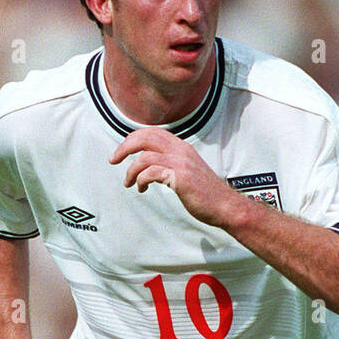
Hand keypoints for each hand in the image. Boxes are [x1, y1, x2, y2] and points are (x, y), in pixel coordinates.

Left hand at [110, 128, 239, 227]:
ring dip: (130, 170)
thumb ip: (172, 164)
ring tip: (128, 182)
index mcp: (182, 147)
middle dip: (124, 147)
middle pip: (144, 137)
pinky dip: (141, 180)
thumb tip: (151, 166)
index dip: (133, 138)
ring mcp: (181, 163)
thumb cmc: (206, 193)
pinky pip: (151, 172)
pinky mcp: (180, 177)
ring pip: (144, 156)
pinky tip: (142, 188)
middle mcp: (181, 151)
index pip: (152, 132)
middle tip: (113, 160)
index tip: (122, 150)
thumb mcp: (188, 171)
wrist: (224, 206)